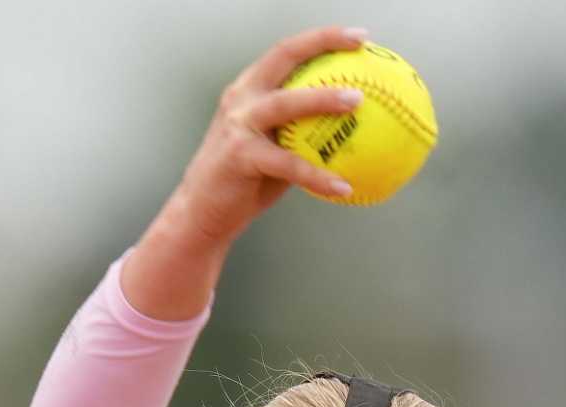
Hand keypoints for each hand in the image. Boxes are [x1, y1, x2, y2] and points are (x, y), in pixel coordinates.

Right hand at [161, 25, 370, 248]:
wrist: (204, 211)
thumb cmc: (248, 181)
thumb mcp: (279, 149)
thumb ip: (306, 134)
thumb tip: (357, 135)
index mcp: (252, 90)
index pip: (287, 53)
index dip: (321, 38)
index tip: (359, 37)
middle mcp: (243, 98)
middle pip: (283, 56)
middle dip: (322, 43)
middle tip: (361, 45)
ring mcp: (239, 123)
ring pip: (286, 103)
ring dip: (322, 98)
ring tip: (357, 102)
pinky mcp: (240, 155)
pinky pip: (289, 165)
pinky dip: (318, 177)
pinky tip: (344, 187)